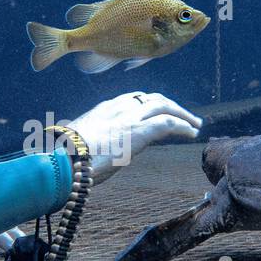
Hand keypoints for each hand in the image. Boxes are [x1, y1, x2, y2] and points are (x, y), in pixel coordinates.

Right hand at [68, 91, 203, 184]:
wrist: (65, 161)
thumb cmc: (65, 158)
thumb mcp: (78, 144)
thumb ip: (90, 142)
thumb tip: (88, 153)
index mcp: (103, 108)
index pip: (133, 99)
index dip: (149, 104)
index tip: (158, 111)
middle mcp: (119, 107)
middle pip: (153, 99)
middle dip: (170, 105)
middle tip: (183, 116)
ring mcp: (130, 118)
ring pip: (165, 107)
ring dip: (182, 115)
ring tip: (195, 124)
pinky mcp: (140, 131)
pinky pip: (169, 124)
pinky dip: (183, 126)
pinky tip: (192, 133)